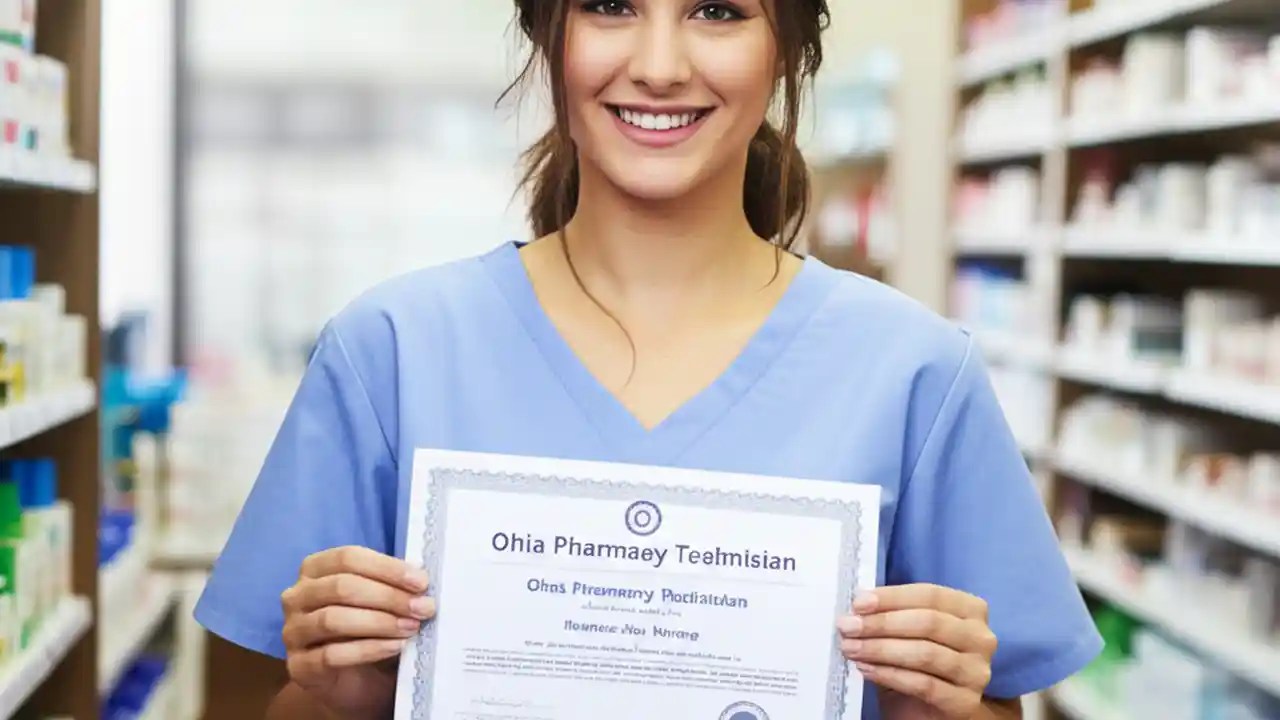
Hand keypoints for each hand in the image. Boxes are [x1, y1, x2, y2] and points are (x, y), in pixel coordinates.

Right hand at [280, 546, 435, 719]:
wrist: (353, 682)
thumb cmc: (367, 631)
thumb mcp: (381, 601)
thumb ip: (393, 584)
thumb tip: (420, 575)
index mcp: (315, 570)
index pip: (348, 558)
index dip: (387, 568)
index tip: (421, 582)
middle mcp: (296, 597)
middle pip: (341, 587)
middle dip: (388, 596)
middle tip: (423, 607)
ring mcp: (293, 632)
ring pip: (333, 620)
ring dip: (380, 622)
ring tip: (412, 627)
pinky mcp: (299, 666)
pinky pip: (331, 655)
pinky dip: (368, 649)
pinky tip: (395, 646)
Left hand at [836, 584, 997, 718]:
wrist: (927, 709)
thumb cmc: (916, 662)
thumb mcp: (906, 631)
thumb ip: (891, 614)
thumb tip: (858, 604)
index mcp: (970, 610)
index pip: (930, 595)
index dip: (892, 598)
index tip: (858, 603)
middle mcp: (981, 638)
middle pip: (928, 623)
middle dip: (882, 623)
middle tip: (847, 627)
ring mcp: (976, 672)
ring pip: (925, 653)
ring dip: (881, 649)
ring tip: (851, 648)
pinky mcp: (965, 702)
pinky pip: (923, 684)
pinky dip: (890, 674)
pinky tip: (866, 669)